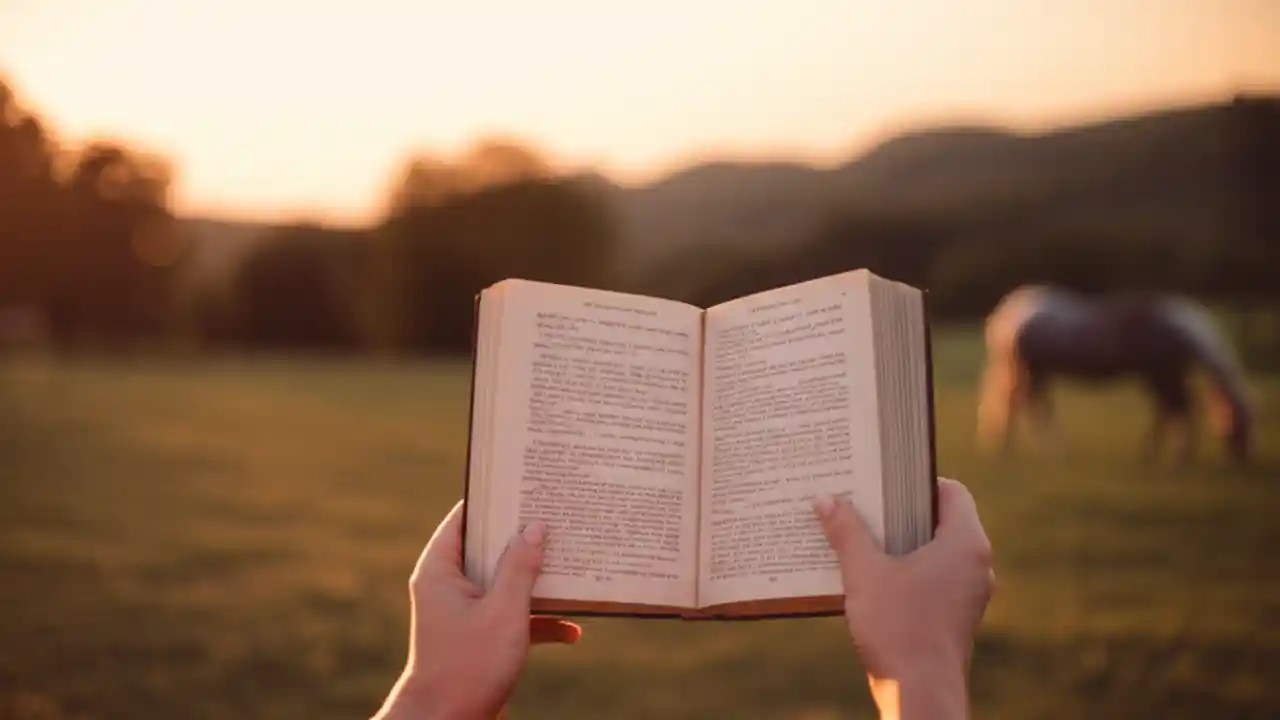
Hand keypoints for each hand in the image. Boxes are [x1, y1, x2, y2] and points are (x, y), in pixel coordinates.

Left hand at [374, 501, 581, 719]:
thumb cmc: (467, 667)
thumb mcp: (503, 612)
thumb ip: (520, 567)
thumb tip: (536, 526)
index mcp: (441, 570)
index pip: (465, 518)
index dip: (493, 500)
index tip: (524, 483)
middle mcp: (449, 586)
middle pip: (490, 549)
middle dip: (525, 539)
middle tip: (557, 516)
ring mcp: (464, 613)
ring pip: (505, 583)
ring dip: (537, 581)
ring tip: (573, 564)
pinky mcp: (480, 637)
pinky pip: (512, 616)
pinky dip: (540, 621)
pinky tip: (573, 631)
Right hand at [814, 478, 993, 719]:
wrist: (921, 694)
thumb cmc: (898, 628)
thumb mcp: (864, 573)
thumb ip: (846, 532)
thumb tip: (825, 499)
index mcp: (965, 543)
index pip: (950, 491)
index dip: (916, 482)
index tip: (883, 482)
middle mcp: (977, 564)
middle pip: (941, 519)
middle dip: (901, 512)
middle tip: (864, 503)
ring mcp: (970, 593)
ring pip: (936, 551)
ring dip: (902, 543)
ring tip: (860, 537)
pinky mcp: (957, 616)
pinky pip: (935, 579)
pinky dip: (908, 571)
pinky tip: (871, 576)